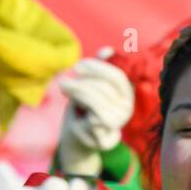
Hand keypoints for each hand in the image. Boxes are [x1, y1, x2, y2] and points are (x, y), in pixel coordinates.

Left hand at [56, 55, 134, 176]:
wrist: (76, 139)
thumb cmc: (84, 109)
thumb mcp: (90, 86)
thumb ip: (98, 70)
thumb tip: (106, 50)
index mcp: (126, 94)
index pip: (117, 77)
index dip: (98, 68)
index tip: (79, 65)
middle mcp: (126, 110)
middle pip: (106, 87)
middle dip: (83, 81)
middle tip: (65, 80)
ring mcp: (117, 125)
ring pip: (98, 100)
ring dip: (78, 91)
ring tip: (63, 87)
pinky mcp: (105, 137)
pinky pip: (92, 116)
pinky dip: (80, 106)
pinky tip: (71, 105)